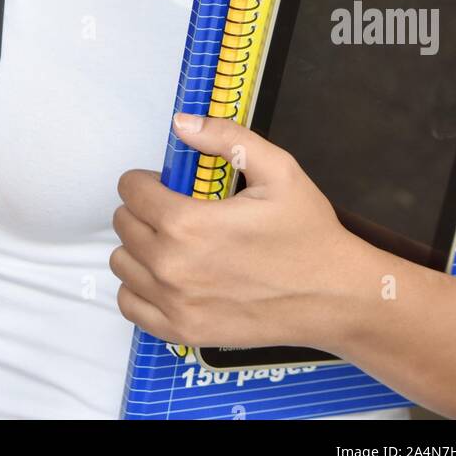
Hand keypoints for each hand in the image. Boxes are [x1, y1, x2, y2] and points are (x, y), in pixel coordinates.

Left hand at [110, 113, 362, 351]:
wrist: (334, 297)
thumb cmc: (308, 235)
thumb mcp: (277, 169)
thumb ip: (225, 138)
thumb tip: (182, 123)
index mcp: (189, 224)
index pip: (131, 191)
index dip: (146, 179)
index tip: (165, 183)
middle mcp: (173, 266)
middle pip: (124, 224)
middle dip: (143, 208)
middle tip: (173, 208)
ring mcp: (175, 304)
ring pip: (122, 263)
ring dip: (139, 246)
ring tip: (171, 240)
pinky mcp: (183, 331)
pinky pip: (130, 305)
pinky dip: (139, 287)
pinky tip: (165, 275)